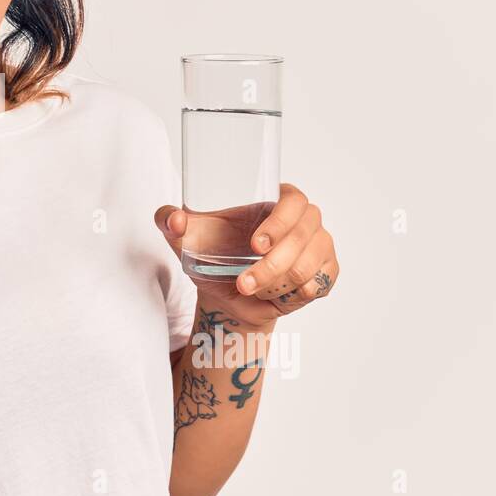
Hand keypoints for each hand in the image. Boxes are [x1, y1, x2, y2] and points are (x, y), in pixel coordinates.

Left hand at [154, 183, 339, 329]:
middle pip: (303, 238)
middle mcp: (305, 219)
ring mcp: (320, 246)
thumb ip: (168, 220)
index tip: (255, 244)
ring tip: (249, 289)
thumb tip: (176, 220)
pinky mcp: (326, 272)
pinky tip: (273, 295)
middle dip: (271, 266)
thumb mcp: (185, 238)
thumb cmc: (211, 256)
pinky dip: (292, 295)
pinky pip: (318, 285)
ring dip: (275, 284)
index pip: (294, 201)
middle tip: (243, 282)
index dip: (280, 222)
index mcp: (277, 200)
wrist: (226, 293)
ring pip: (308, 267)